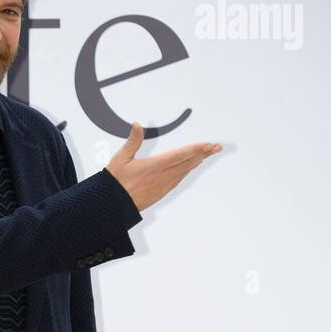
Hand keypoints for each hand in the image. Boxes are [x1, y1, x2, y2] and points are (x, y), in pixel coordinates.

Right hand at [106, 122, 221, 211]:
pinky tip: (190, 167)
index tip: (209, 144)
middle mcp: (163, 176)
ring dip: (197, 161)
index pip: (182, 155)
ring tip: (206, 154)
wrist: (113, 206)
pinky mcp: (161, 192)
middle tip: (216, 147)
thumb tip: (137, 125)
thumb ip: (132, 141)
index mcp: (155, 166)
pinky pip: (178, 179)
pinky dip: (187, 171)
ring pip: (185, 171)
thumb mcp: (121, 158)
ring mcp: (163, 185)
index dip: (197, 148)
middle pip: (188, 162)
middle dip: (203, 153)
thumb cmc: (115, 183)